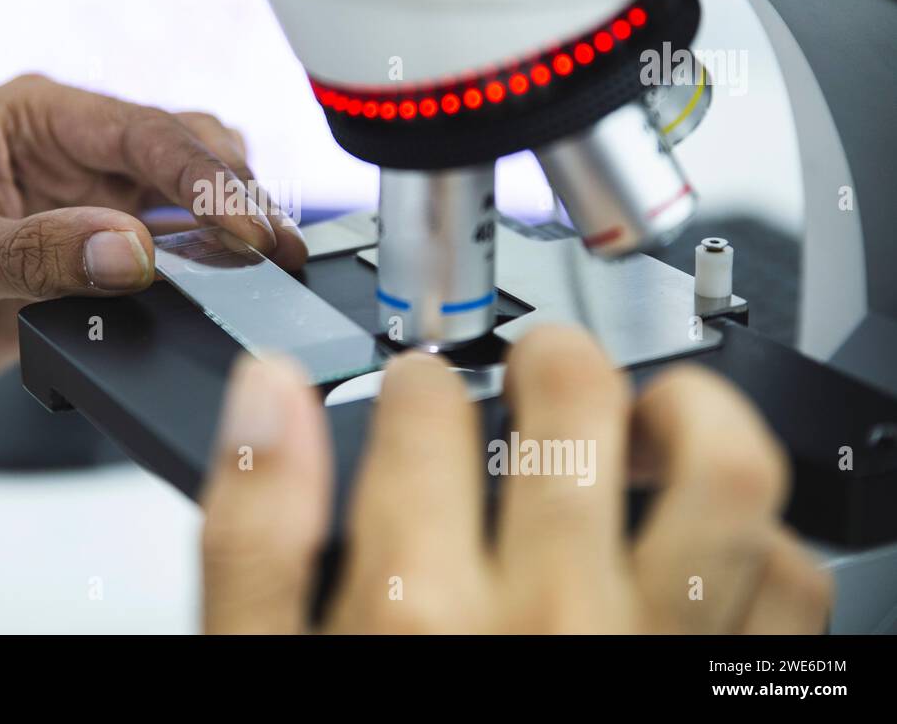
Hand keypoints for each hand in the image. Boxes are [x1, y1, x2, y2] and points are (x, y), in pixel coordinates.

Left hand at [0, 74, 306, 435]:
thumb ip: (44, 253)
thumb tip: (138, 251)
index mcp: (35, 118)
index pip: (147, 133)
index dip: (206, 180)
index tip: (250, 230)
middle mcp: (72, 158)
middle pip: (187, 155)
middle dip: (237, 194)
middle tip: (275, 252)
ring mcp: (86, 215)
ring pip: (189, 206)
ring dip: (228, 234)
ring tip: (268, 275)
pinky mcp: (89, 271)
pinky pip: (168, 267)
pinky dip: (202, 280)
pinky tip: (223, 299)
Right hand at [200, 325, 831, 633]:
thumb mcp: (259, 669)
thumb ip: (255, 531)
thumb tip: (269, 398)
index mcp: (418, 613)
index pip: (429, 413)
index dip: (421, 379)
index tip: (423, 389)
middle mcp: (552, 626)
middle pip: (579, 407)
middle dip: (551, 355)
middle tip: (535, 364)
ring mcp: (653, 662)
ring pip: (724, 476)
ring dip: (691, 415)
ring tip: (647, 413)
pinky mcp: (717, 701)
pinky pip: (788, 590)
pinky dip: (760, 540)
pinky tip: (703, 539)